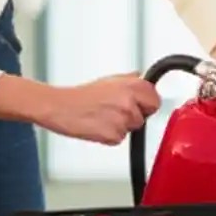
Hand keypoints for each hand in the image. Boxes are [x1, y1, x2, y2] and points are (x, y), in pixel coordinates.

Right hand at [38, 73, 161, 144]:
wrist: (60, 107)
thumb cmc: (81, 95)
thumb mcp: (109, 80)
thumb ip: (129, 80)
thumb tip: (141, 77)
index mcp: (133, 85)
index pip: (155, 100)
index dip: (146, 104)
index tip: (139, 105)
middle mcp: (130, 101)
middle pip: (147, 115)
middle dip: (137, 115)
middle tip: (118, 112)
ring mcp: (123, 119)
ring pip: (132, 128)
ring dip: (121, 126)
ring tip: (103, 117)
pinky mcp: (114, 135)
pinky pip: (119, 139)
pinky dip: (110, 136)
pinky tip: (98, 126)